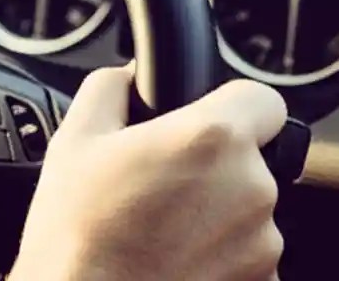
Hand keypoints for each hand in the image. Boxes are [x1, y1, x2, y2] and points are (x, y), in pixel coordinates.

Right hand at [10, 65, 287, 280]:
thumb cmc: (77, 238)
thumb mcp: (75, 140)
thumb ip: (112, 87)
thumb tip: (131, 76)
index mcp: (213, 139)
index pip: (264, 99)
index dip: (235, 107)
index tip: (209, 123)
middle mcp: (251, 189)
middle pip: (253, 160)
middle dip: (215, 170)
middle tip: (162, 190)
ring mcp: (263, 245)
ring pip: (250, 212)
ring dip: (218, 218)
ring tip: (163, 234)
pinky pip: (249, 258)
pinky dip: (222, 260)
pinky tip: (176, 264)